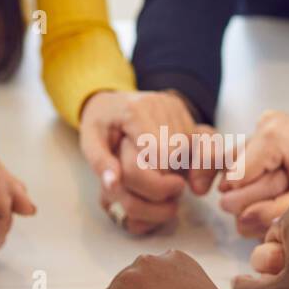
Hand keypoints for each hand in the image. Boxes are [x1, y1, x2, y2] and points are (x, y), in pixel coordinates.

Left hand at [80, 90, 216, 234]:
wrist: (111, 100)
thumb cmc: (101, 123)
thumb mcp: (89, 140)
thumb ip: (99, 163)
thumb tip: (113, 185)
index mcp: (136, 110)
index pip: (160, 153)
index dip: (154, 178)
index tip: (143, 187)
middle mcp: (162, 104)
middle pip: (179, 152)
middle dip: (165, 176)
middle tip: (148, 181)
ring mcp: (178, 107)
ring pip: (192, 149)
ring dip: (178, 168)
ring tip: (156, 169)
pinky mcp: (187, 113)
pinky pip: (200, 143)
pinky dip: (190, 159)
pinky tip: (177, 166)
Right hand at [218, 112, 288, 235]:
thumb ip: (274, 211)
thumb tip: (240, 219)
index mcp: (271, 137)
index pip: (237, 176)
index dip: (246, 198)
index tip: (266, 206)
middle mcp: (265, 123)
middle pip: (235, 165)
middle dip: (248, 187)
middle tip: (275, 197)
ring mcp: (267, 119)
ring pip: (241, 156)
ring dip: (253, 176)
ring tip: (280, 185)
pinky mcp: (271, 121)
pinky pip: (253, 148)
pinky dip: (260, 163)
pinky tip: (281, 172)